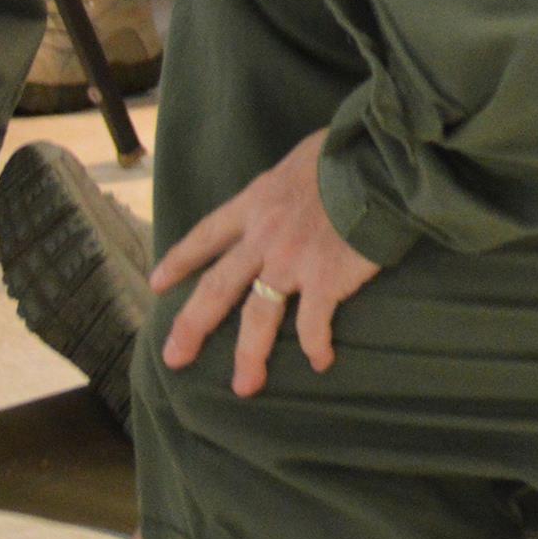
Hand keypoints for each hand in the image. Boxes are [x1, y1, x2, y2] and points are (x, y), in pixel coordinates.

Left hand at [155, 130, 379, 397]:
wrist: (379, 162)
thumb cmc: (348, 152)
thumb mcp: (300, 160)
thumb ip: (288, 185)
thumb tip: (297, 190)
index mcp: (256, 202)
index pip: (206, 235)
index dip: (181, 260)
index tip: (158, 283)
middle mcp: (264, 237)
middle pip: (217, 288)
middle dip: (192, 326)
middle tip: (175, 358)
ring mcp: (292, 261)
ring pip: (258, 317)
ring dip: (249, 356)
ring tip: (244, 386)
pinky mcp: (326, 279)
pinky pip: (314, 324)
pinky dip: (316, 345)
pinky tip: (321, 361)